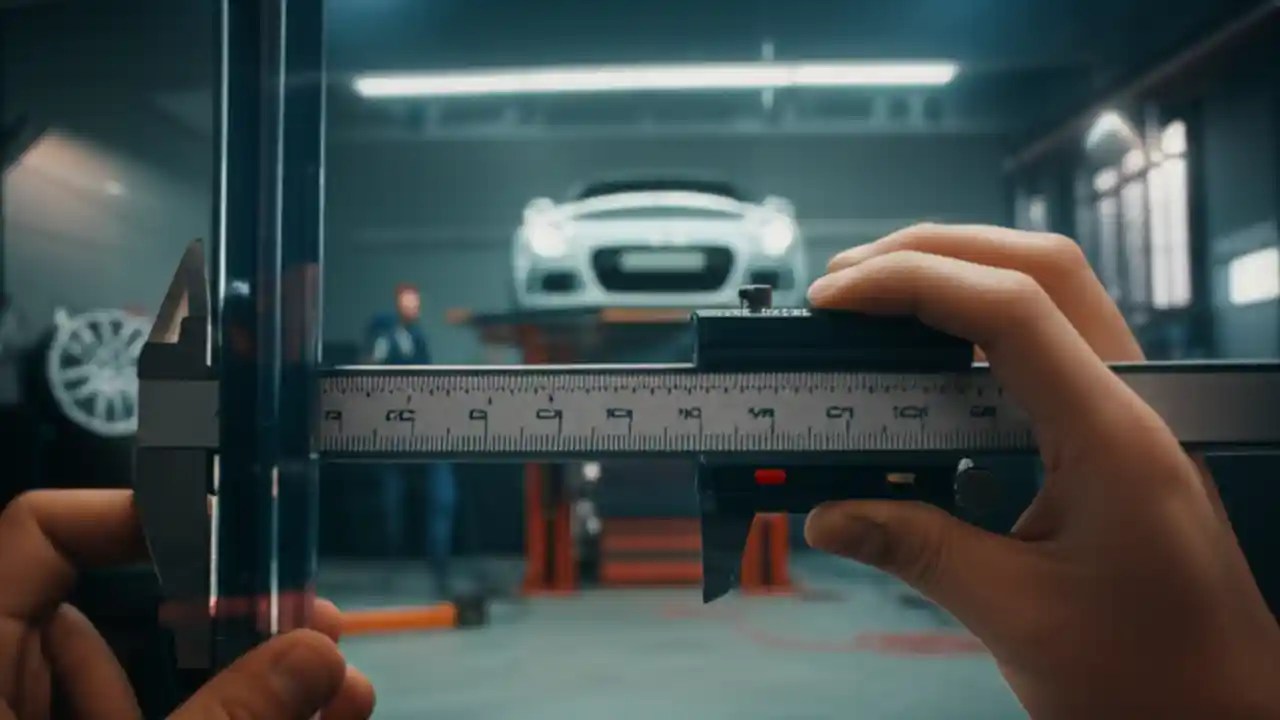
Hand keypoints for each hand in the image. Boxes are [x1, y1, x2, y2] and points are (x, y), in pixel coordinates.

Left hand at [0, 490, 375, 718]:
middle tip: (311, 626)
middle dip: (227, 622)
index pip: (37, 534)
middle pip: (113, 618)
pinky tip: (315, 718)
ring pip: (144, 686)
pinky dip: (231, 719)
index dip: (131, 513)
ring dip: (250, 683)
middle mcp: (4, 692)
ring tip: (340, 691)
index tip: (226, 530)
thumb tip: (320, 654)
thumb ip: (227, 719)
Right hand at [804, 224, 1279, 718]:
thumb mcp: (1016, 617)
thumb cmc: (1150, 678)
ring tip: (874, 305)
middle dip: (933, 253)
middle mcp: (1131, 403)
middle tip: (844, 282)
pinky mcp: (1115, 435)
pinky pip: (1048, 346)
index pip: (1009, 310)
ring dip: (958, 280)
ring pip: (1049, 294)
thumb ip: (915, 550)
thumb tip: (827, 513)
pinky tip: (928, 360)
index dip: (911, 284)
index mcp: (1113, 437)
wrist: (1227, 712)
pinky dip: (977, 328)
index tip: (834, 297)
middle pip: (1037, 268)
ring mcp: (1130, 413)